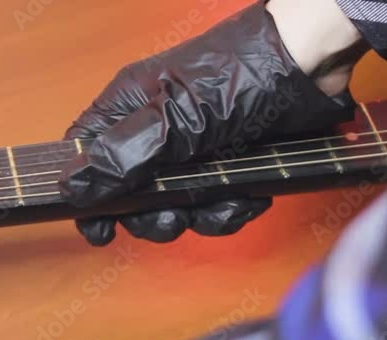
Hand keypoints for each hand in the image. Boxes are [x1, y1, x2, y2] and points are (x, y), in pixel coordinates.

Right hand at [59, 1, 359, 245]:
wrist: (314, 64)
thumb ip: (122, 156)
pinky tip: (249, 197)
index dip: (88, 196)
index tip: (99, 229)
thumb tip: (72, 186)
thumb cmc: (241, 72)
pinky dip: (230, 209)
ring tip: (223, 201)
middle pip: (130, 195)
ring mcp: (191, 150)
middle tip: (174, 215)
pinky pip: (213, 205)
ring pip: (174, 206)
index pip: (87, 157)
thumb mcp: (173, 119)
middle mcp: (155, 132)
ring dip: (199, 215)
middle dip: (154, 215)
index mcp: (128, 109)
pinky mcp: (226, 164)